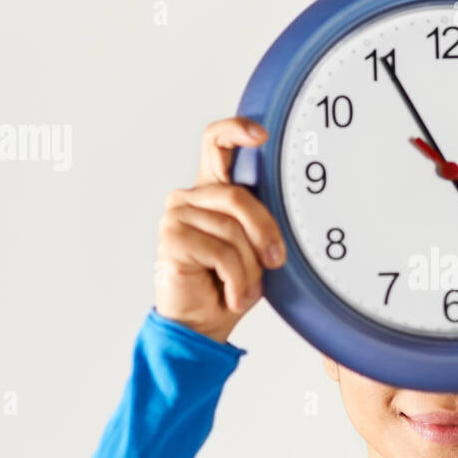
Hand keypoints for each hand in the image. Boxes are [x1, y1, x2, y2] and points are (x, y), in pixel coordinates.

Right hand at [154, 118, 286, 343]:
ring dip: (248, 268)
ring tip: (244, 290)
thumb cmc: (230, 285)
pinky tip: (231, 296)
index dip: (236, 131)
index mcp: (213, 192)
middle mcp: (191, 197)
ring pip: (232, 230)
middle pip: (238, 197)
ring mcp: (177, 215)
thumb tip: (286, 209)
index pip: (216, 143)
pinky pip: (221, 252)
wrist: (202, 326)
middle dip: (265, 232)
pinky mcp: (170, 237)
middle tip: (276, 261)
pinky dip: (236, 280)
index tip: (261, 135)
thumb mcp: (255, 250)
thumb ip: (260, 222)